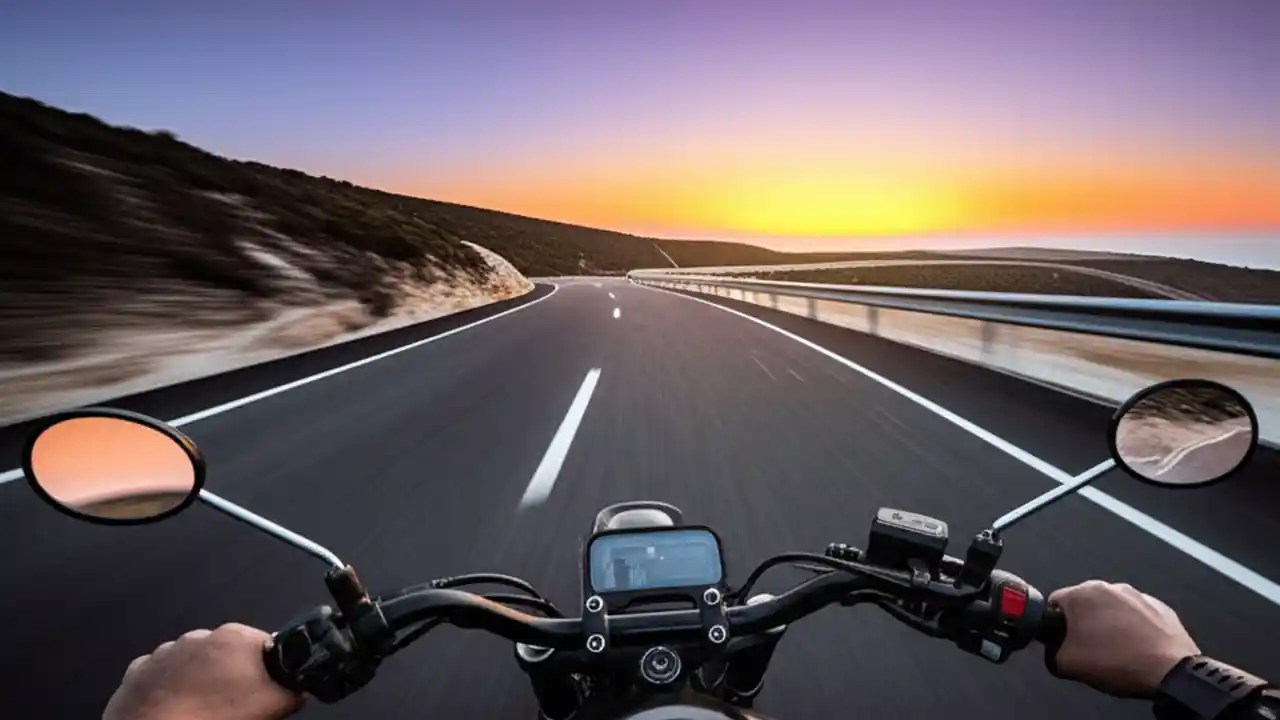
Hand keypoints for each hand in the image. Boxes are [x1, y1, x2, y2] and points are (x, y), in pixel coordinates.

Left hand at [105, 623, 302, 719]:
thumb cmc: (216, 716)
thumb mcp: (274, 706)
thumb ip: (293, 690)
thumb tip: (297, 688)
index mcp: (235, 636)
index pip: (264, 646)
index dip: (267, 670)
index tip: (264, 691)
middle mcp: (199, 636)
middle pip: (226, 654)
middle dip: (231, 674)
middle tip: (233, 705)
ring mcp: (164, 652)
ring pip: (192, 664)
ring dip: (198, 680)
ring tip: (200, 710)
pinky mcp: (137, 672)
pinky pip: (161, 677)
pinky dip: (168, 690)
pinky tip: (174, 709)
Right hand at [1048, 580, 1199, 697]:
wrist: (1171, 672)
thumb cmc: (1117, 663)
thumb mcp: (1067, 665)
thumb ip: (1052, 652)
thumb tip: (1056, 650)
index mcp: (1081, 594)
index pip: (1054, 604)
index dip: (1055, 626)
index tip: (1065, 643)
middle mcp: (1109, 586)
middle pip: (1085, 604)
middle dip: (1084, 624)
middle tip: (1090, 650)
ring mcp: (1138, 594)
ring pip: (1112, 609)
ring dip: (1110, 624)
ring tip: (1117, 651)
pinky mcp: (1160, 607)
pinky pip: (1138, 615)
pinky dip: (1134, 628)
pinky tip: (1138, 648)